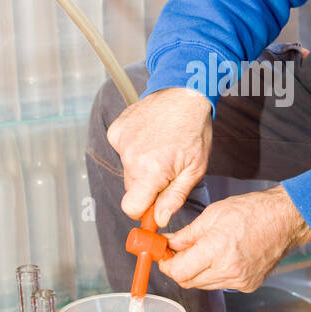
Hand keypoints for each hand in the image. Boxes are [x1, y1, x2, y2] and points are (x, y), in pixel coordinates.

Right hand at [107, 86, 212, 225]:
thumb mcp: (194, 169)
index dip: (143, 210)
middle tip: (167, 167)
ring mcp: (121, 142)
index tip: (154, 205)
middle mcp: (131, 158)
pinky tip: (150, 136)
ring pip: (128, 169)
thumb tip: (159, 219)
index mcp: (150, 171)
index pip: (131, 208)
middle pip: (131, 189)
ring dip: (142, 165)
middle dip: (147, 185)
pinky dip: (134, 148)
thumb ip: (174, 197)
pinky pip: (122, 151)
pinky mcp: (116, 130)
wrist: (183, 92)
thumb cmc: (194, 130)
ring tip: (161, 147)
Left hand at [159, 185, 310, 291]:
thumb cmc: (253, 211)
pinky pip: (221, 284)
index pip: (178, 271)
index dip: (166, 265)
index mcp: (217, 250)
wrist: (285, 219)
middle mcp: (228, 270)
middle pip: (188, 281)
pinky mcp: (248, 285)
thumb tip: (167, 244)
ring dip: (196, 271)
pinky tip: (221, 257)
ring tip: (202, 251)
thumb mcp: (212, 215)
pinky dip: (214, 273)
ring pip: (203, 284)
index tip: (163, 256)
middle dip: (179, 268)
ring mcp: (240, 280)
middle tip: (177, 252)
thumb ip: (186, 235)